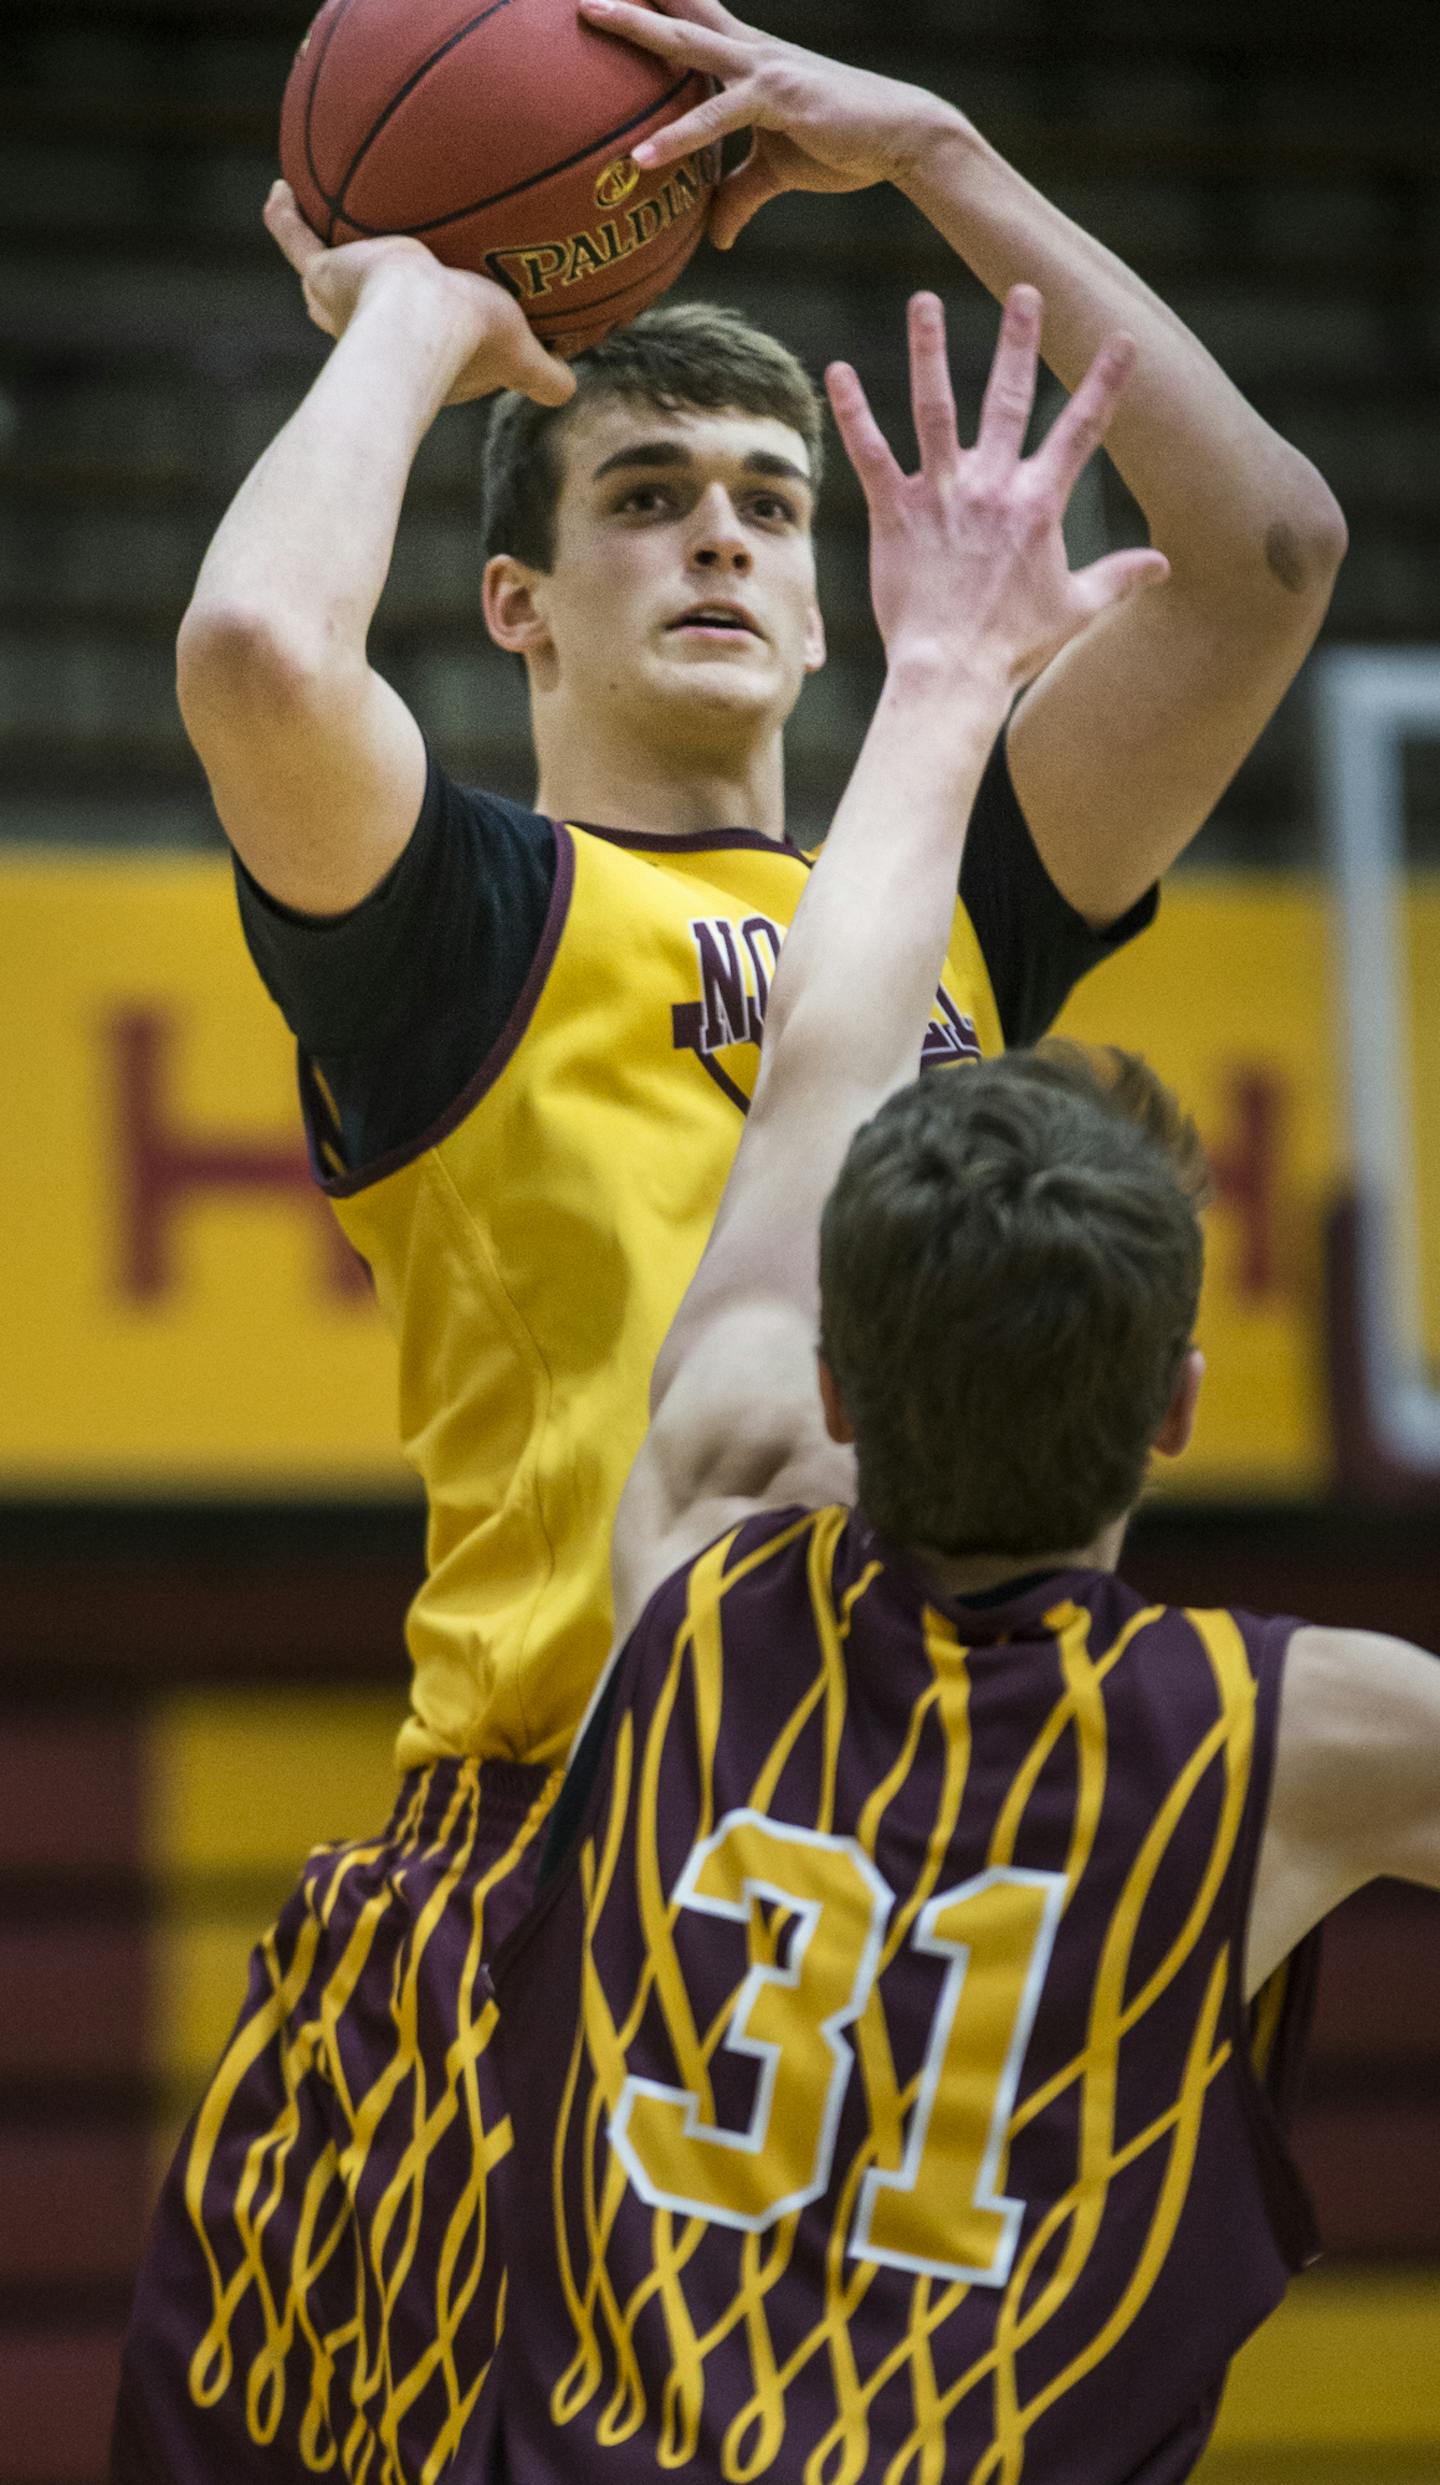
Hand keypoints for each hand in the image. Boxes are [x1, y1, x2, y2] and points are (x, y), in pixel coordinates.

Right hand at [263, 181, 575, 407]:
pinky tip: (281, 189)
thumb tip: (571, 390)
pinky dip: (285, 216)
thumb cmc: (471, 342)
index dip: (427, 333)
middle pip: (358, 314)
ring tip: (315, 226)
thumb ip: (545, 376)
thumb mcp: (520, 357)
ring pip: (322, 278)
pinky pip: (295, 238)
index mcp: (415, 352)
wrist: (422, 322)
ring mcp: (341, 301)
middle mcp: (370, 329)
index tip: (437, 315)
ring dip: (318, 256)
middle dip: (361, 299)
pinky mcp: (324, 273)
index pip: (416, 341)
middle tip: (369, 271)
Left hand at [576, 0, 951, 248]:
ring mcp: (762, 68)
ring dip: (639, 27)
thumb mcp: (775, 172)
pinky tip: (641, 160)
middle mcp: (749, 51)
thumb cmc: (838, 143)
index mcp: (745, 58)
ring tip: (590, 15)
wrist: (900, 136)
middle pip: (678, 10)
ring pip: (688, 40)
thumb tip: (713, 237)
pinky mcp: (777, 99)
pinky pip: (717, 118)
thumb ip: (736, 195)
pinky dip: (677, 139)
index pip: (689, 18)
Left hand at [828, 288, 1169, 693]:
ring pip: (935, 408)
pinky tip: (838, 370)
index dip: (1105, 383)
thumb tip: (1162, 564)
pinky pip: (871, 453)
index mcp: (1039, 504)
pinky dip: (854, 412)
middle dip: (1020, 342)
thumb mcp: (1076, 609)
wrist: (952, 674)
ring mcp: (941, 495)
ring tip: (924, 301)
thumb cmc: (1014, 647)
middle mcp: (992, 487)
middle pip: (1009, 399)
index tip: (1122, 339)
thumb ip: (1118, 576)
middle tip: (1024, 291)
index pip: (1081, 430)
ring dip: (929, 351)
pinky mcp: (895, 513)